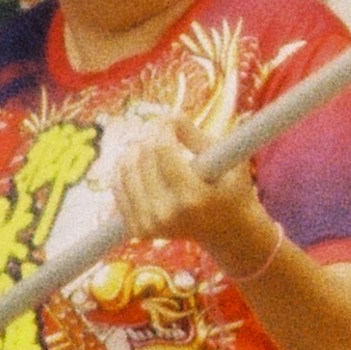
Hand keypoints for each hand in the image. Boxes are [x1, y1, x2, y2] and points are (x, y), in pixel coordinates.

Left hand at [108, 111, 279, 278]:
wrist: (228, 232)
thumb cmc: (232, 189)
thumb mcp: (228, 159)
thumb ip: (196, 136)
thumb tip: (169, 117)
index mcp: (193, 197)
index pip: (161, 149)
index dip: (164, 126)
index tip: (172, 119)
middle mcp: (166, 214)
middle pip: (140, 156)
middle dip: (151, 135)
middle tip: (164, 129)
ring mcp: (149, 224)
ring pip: (124, 169)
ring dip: (136, 149)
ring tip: (153, 144)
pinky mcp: (137, 229)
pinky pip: (118, 186)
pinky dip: (127, 168)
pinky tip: (141, 162)